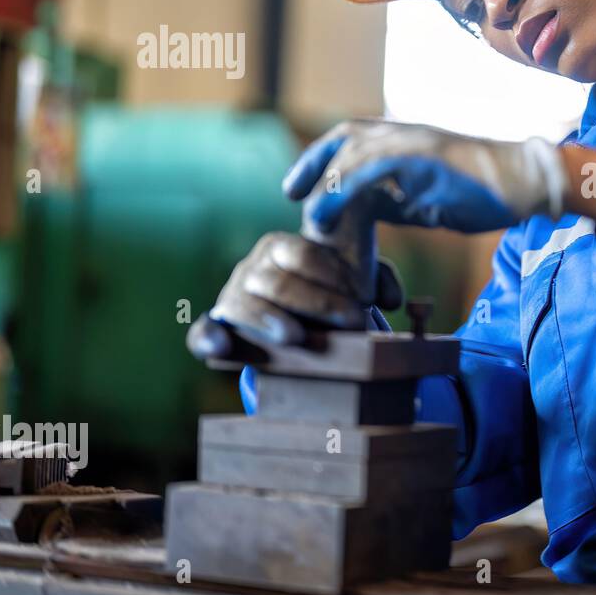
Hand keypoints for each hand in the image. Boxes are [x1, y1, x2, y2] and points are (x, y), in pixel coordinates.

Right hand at [186, 231, 403, 357]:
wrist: (293, 320)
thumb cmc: (327, 294)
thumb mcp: (351, 281)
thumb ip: (377, 278)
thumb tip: (392, 299)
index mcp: (282, 247)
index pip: (304, 253)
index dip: (334, 275)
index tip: (363, 298)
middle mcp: (253, 267)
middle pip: (279, 282)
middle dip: (318, 304)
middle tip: (353, 323)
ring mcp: (232, 296)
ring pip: (243, 304)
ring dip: (268, 320)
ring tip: (295, 337)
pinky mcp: (218, 326)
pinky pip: (203, 330)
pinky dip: (209, 337)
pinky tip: (222, 347)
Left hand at [283, 119, 567, 234]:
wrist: (524, 182)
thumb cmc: (483, 193)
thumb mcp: (424, 198)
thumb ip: (391, 201)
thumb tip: (359, 215)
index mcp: (408, 140)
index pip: (352, 138)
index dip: (322, 158)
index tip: (300, 186)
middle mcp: (406, 134)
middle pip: (345, 136)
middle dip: (314, 163)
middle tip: (291, 193)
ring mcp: (415, 142)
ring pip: (353, 152)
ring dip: (326, 182)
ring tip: (311, 214)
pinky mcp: (422, 157)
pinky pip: (370, 170)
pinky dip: (344, 191)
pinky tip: (331, 214)